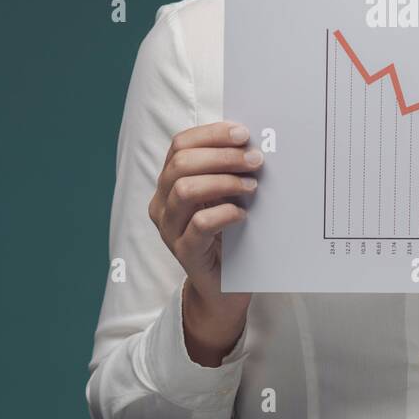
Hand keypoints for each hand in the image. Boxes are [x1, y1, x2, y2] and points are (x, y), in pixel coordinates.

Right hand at [147, 120, 261, 362]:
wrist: (225, 285)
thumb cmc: (229, 232)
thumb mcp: (227, 194)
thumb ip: (229, 169)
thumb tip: (252, 141)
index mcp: (170, 181)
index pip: (180, 145)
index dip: (211, 134)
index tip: (243, 133)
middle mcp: (162, 202)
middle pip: (181, 164)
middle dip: (222, 156)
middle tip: (255, 160)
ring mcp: (169, 229)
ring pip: (184, 190)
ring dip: (223, 181)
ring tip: (252, 186)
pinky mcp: (184, 252)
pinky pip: (198, 225)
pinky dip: (224, 213)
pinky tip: (243, 214)